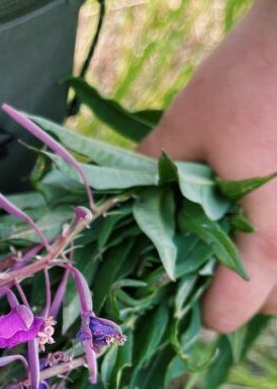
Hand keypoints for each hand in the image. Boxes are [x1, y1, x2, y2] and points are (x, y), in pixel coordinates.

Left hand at [139, 0, 276, 332]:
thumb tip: (127, 192)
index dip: (201, 312)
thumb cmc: (251, 77)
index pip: (234, 312)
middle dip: (246, 295)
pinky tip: (265, 201)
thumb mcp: (185, 125)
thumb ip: (153, 169)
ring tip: (243, 236)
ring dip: (273, 268)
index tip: (182, 297)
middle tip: (212, 266)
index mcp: (269, 235)